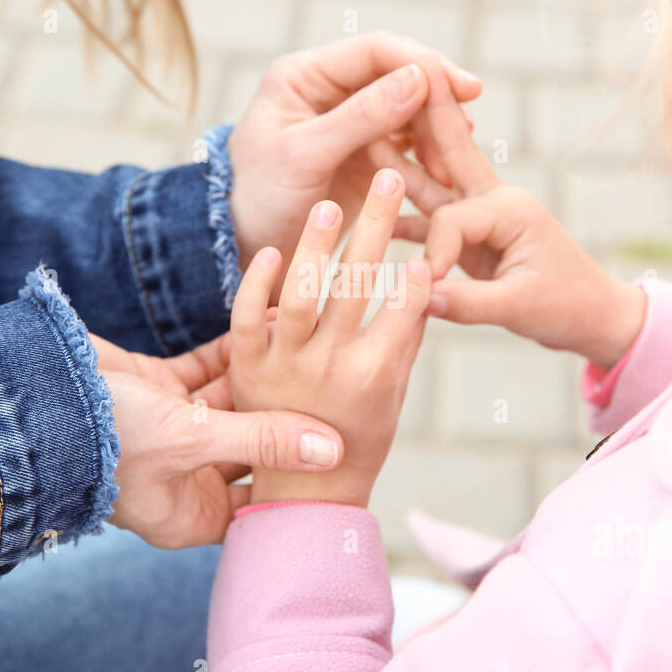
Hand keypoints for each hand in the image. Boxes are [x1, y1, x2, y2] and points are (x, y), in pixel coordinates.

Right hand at [91, 333, 345, 546]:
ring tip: (315, 338)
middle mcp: (181, 476)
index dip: (301, 479)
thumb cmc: (101, 437)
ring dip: (268, 370)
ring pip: (233, 402)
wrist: (20, 397)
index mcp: (188, 513)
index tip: (346, 452)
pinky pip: (206, 370)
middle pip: (253, 446)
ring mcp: (168, 431)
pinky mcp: (154, 390)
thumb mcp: (190, 439)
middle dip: (290, 411)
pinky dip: (234, 347)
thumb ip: (263, 440)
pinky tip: (272, 315)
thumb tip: (333, 451)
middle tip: (340, 384)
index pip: (260, 501)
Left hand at [228, 33, 481, 274]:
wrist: (243, 246)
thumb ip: (360, 117)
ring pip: (409, 109)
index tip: (462, 88)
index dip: (422, 63)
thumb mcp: (304, 156)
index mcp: (305, 76)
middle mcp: (330, 90)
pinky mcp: (365, 153)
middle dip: (437, 97)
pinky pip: (407, 142)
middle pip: (399, 75)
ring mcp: (350, 121)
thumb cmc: (259, 198)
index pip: (375, 51)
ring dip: (437, 128)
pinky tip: (449, 170)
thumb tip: (418, 79)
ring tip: (460, 155)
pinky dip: (430, 153)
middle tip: (469, 124)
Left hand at [228, 167, 432, 506]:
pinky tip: (272, 252)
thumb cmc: (360, 441)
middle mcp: (328, 366)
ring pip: (300, 294)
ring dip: (316, 245)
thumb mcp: (395, 396)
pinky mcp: (246, 366)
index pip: (401, 311)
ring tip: (330, 204)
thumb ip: (404, 341)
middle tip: (387, 178)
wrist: (300, 493)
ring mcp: (282, 365)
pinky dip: (257, 283)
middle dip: (374, 226)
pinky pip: (248, 317)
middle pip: (355, 285)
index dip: (414, 273)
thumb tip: (422, 285)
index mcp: (373, 375)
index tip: (426, 239)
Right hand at [391, 60, 645, 368]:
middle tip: (409, 66)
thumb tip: (420, 295)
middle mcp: (494, 202)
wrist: (593, 316)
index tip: (430, 286)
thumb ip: (467, 302)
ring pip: (433, 182)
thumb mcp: (520, 307)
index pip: (451, 216)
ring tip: (370, 130)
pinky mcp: (471, 238)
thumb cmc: (567, 306)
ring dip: (401, 159)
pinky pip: (430, 222)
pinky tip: (374, 214)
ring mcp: (482, 217)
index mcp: (509, 209)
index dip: (434, 251)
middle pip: (450, 154)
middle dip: (427, 114)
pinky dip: (403, 219)